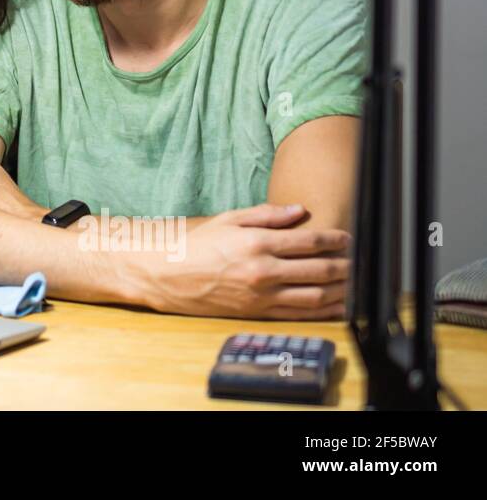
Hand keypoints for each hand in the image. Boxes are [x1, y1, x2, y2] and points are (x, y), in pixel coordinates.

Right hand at [131, 203, 350, 318]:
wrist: (165, 275)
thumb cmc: (194, 245)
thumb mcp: (227, 220)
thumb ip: (265, 215)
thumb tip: (298, 211)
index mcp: (256, 244)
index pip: (308, 241)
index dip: (334, 239)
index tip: (348, 238)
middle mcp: (263, 271)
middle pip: (318, 269)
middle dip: (345, 265)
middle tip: (360, 261)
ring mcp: (261, 296)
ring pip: (315, 296)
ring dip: (341, 290)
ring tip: (356, 284)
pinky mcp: (257, 313)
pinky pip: (299, 314)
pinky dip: (322, 311)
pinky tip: (335, 306)